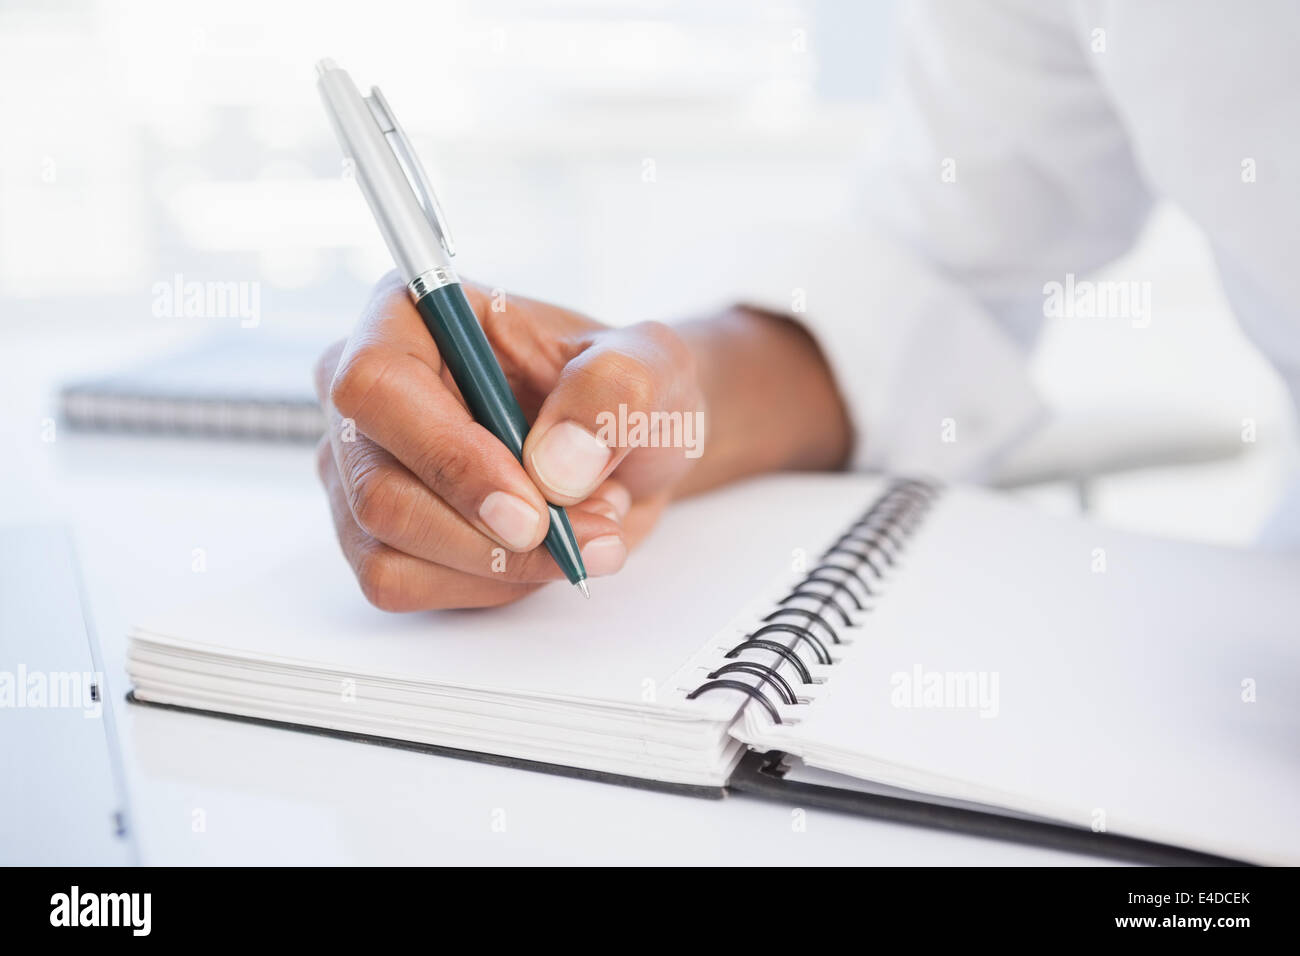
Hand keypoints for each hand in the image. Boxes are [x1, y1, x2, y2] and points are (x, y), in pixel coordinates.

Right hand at [314, 272, 703, 609]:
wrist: (632, 453)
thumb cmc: (626, 393)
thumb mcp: (652, 366)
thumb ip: (613, 391)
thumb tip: (555, 465)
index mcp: (412, 316)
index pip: (376, 384)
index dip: (450, 456)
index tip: (533, 506)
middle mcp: (369, 393)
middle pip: (378, 490)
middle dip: (491, 534)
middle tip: (589, 530)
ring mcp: (361, 469)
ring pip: (390, 549)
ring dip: (503, 562)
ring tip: (583, 523)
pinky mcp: (375, 535)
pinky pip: (404, 584)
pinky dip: (488, 584)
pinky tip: (540, 551)